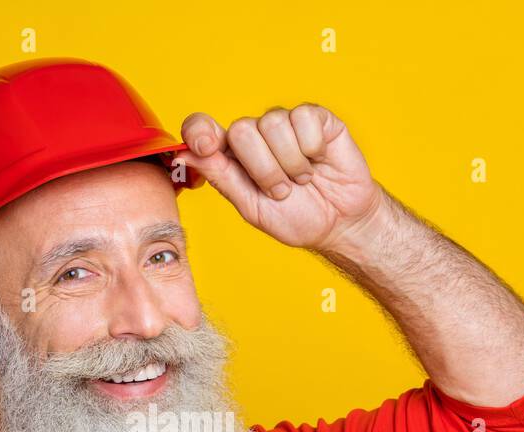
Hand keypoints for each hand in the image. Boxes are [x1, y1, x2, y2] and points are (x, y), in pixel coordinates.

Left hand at [176, 103, 386, 255]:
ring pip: (272, 124)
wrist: (340, 223)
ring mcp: (286, 123)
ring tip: (302, 179)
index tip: (205, 145)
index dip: (200, 131)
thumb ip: (219, 176)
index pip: (203, 128)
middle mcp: (257, 134)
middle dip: (263, 169)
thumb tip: (183, 154)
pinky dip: (312, 148)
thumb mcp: (250, 206)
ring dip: (289, 163)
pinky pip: (303, 118)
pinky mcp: (316, 118)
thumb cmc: (297, 217)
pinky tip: (319, 161)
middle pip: (241, 130)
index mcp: (233, 156)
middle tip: (282, 190)